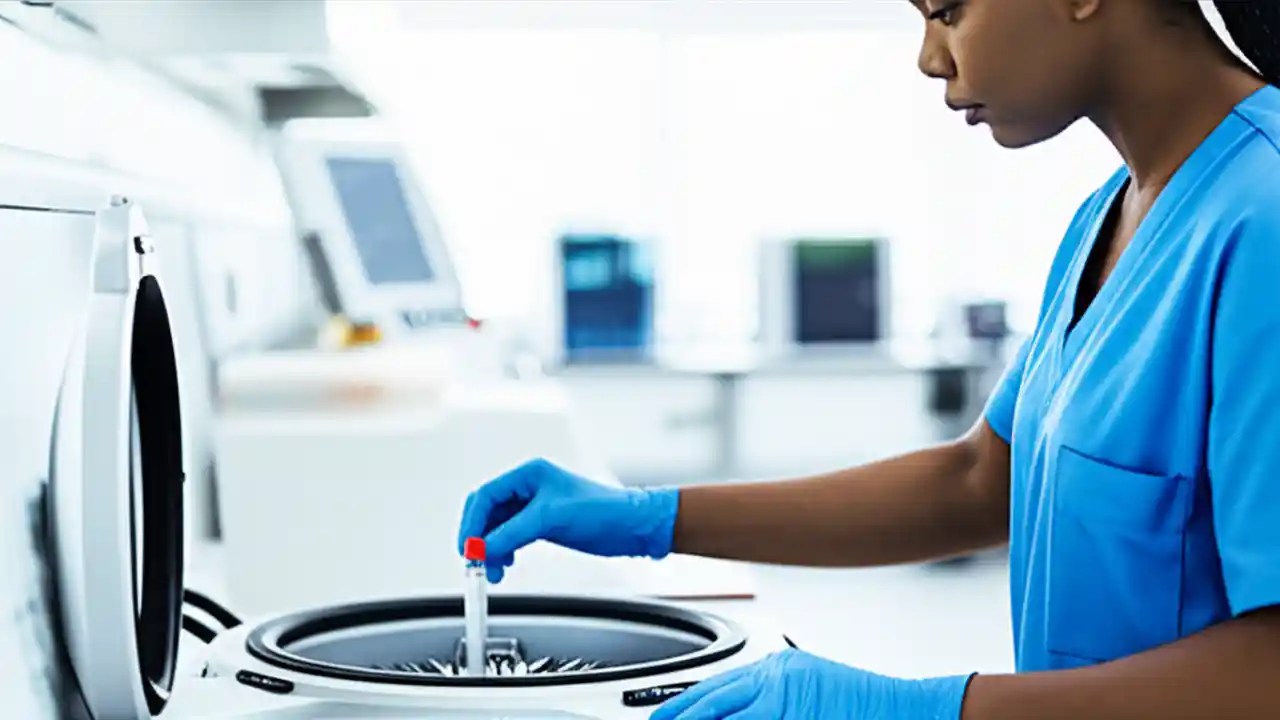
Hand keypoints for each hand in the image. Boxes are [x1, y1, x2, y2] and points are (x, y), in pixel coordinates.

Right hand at [456, 459, 679, 581]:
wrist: (633, 527)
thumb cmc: (603, 510)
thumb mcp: (550, 518)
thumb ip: (512, 533)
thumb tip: (483, 547)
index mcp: (529, 475)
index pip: (486, 496)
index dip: (473, 523)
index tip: (468, 547)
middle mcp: (529, 488)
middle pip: (488, 512)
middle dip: (479, 537)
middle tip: (475, 560)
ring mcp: (536, 507)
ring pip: (498, 527)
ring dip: (491, 548)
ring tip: (494, 569)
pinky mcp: (544, 525)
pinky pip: (511, 537)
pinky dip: (504, 551)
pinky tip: (506, 563)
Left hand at [652, 649, 970, 719]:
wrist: (912, 708)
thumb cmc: (866, 705)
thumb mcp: (810, 689)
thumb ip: (772, 698)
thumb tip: (733, 711)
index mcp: (778, 670)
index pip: (718, 687)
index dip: (685, 704)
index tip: (662, 716)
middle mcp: (778, 682)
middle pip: (714, 703)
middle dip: (682, 717)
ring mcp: (788, 705)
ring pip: (729, 716)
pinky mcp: (798, 719)